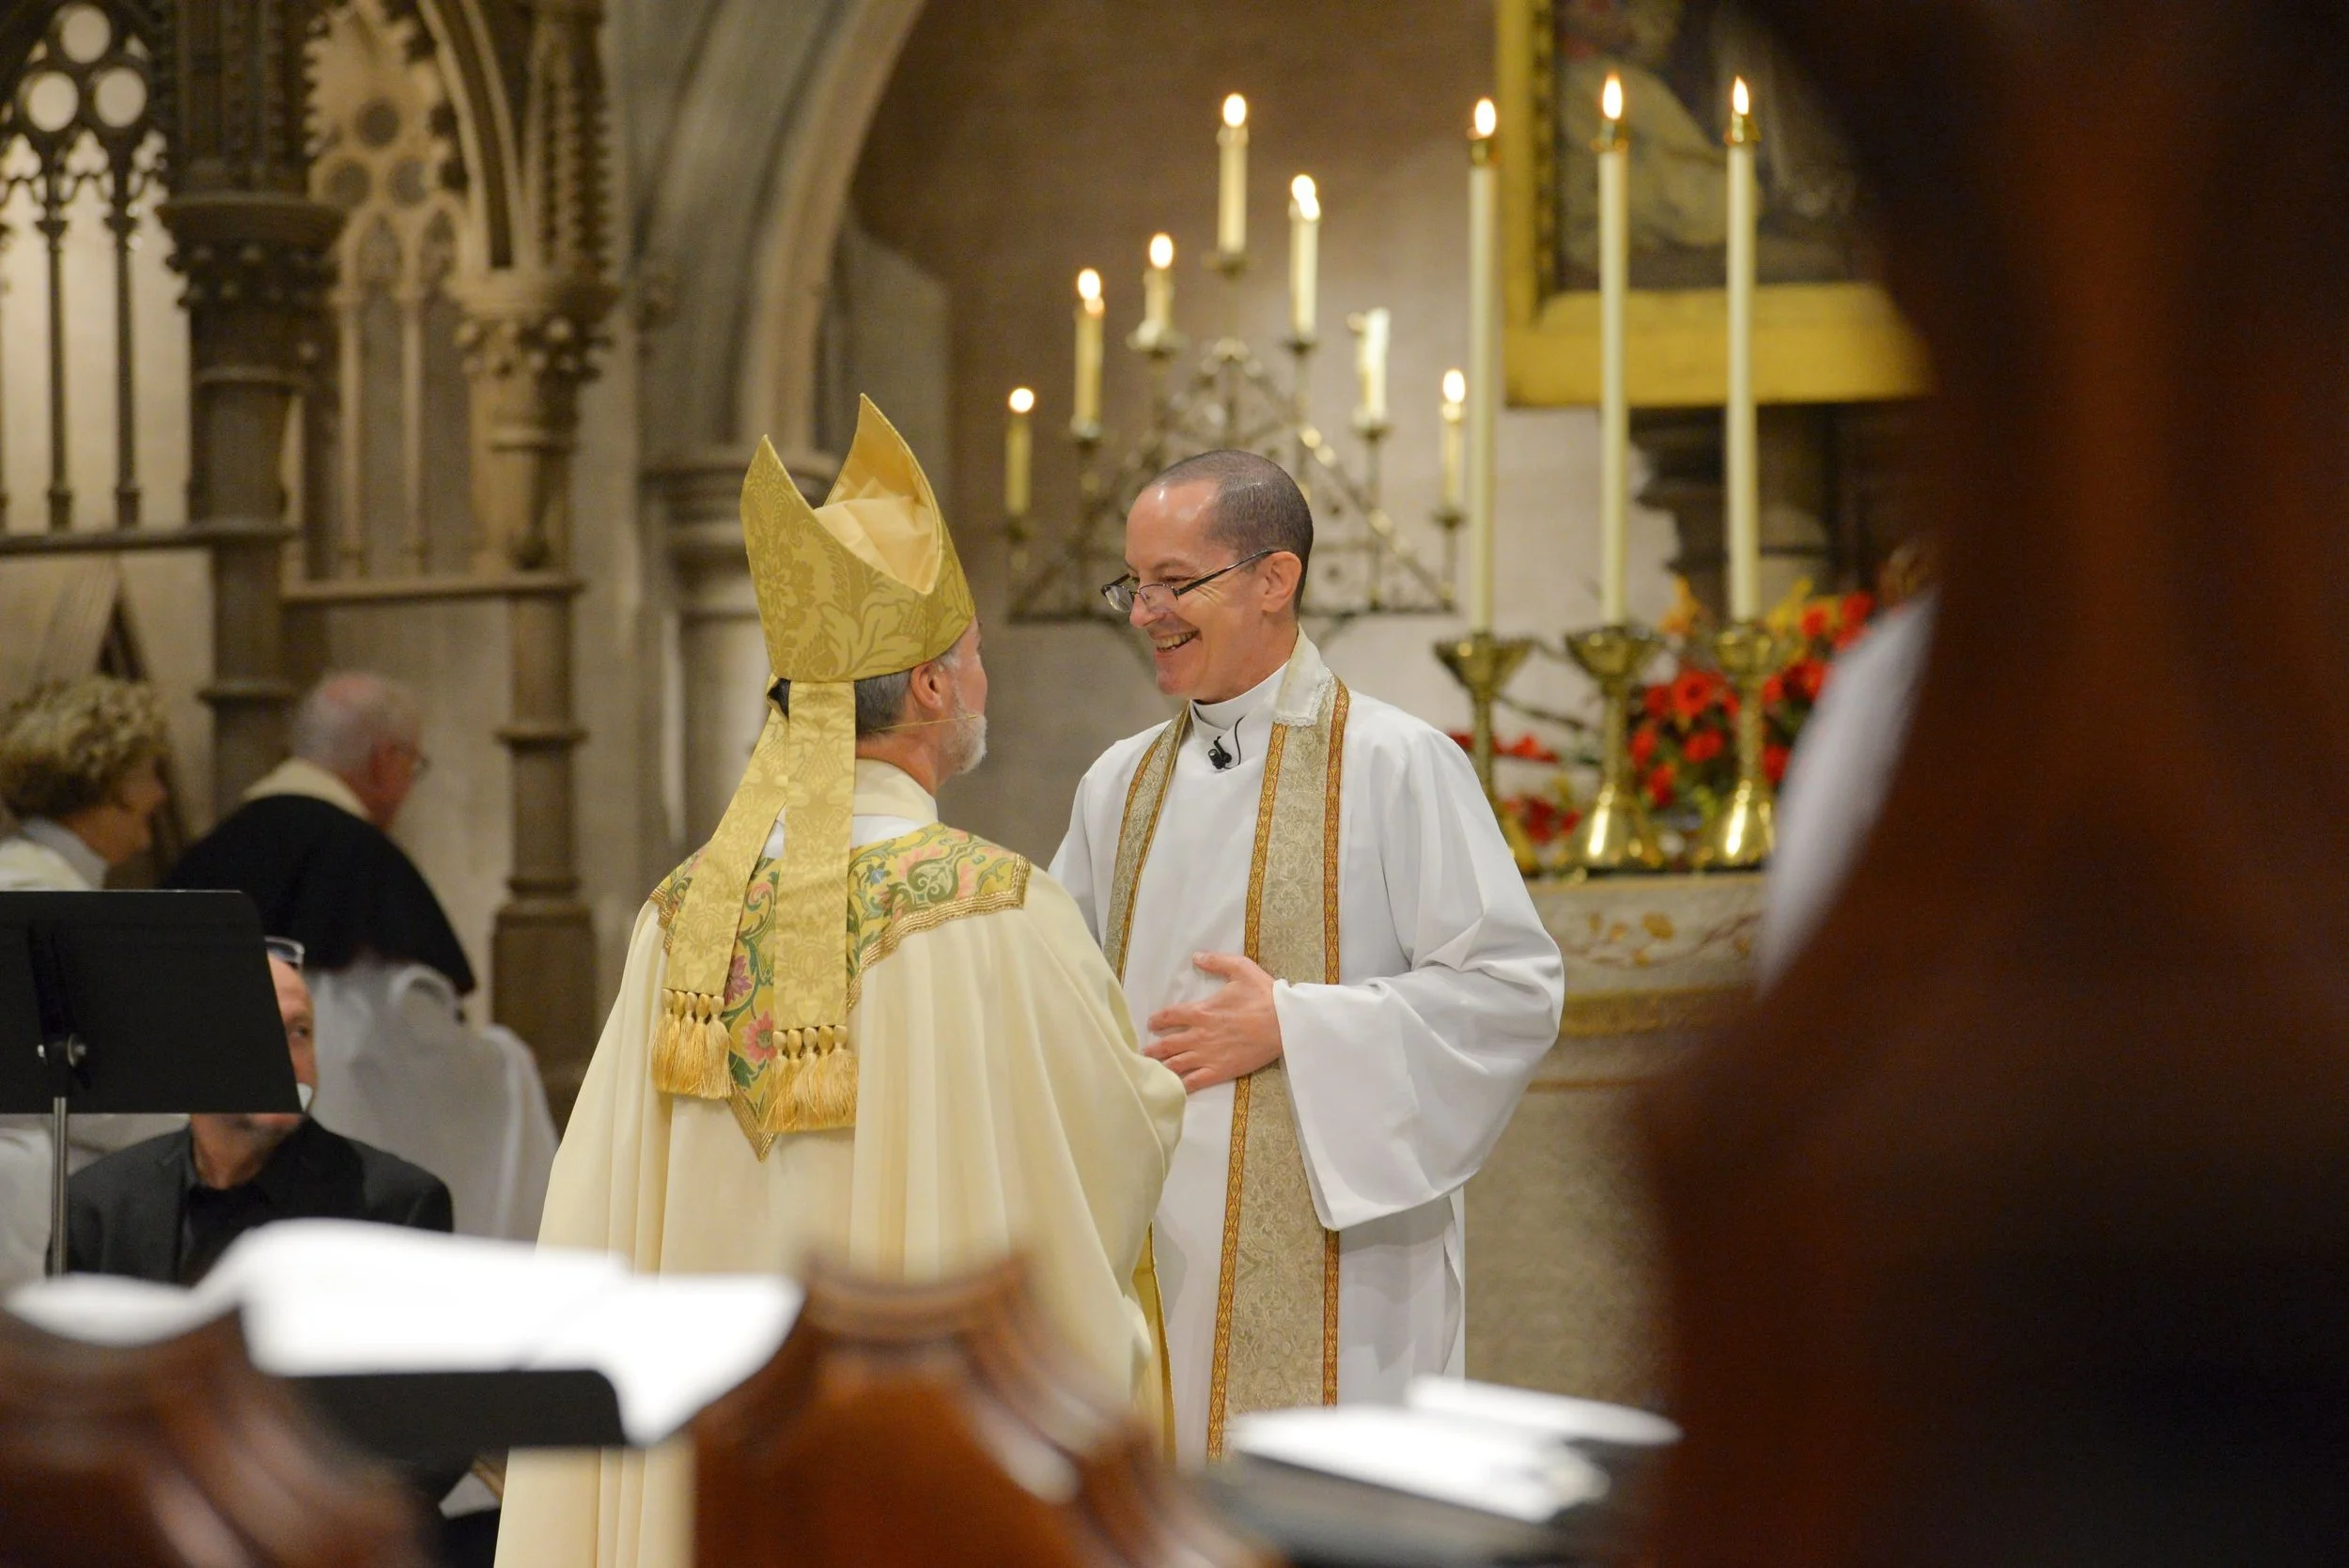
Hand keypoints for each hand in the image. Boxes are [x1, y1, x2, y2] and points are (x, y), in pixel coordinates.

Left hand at [1145, 952, 1283, 1091]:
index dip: (1157, 1020)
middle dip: (1153, 1049)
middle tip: (1144, 1052)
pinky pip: (1195, 1081)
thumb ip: (1216, 962)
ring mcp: (1209, 1055)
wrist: (1284, 1023)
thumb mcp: (1240, 968)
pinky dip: (1182, 1085)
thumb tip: (1196, 956)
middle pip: (1167, 1044)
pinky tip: (1175, 1088)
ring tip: (1152, 1069)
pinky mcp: (1221, 1070)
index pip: (1170, 1016)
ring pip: (1177, 1064)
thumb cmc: (1263, 995)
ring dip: (1162, 1066)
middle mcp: (1199, 1035)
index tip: (1151, 1024)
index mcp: (1202, 1011)